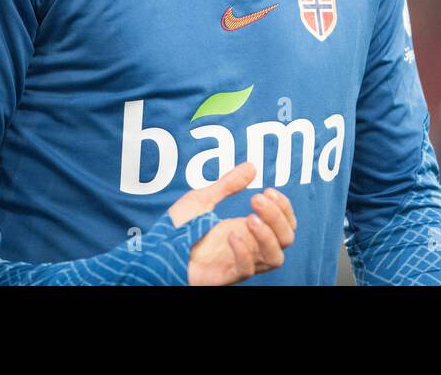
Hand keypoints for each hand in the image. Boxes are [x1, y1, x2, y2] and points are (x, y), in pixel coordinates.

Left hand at [167, 162, 297, 284]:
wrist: (154, 254)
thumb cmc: (177, 231)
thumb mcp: (202, 200)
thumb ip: (227, 185)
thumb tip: (251, 166)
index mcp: (247, 230)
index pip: (284, 223)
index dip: (283, 207)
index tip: (268, 190)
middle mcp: (249, 247)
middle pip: (286, 238)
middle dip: (278, 216)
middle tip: (257, 199)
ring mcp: (239, 262)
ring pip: (275, 257)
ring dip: (268, 235)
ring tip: (249, 218)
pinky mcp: (226, 275)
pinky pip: (247, 269)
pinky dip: (243, 251)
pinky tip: (230, 235)